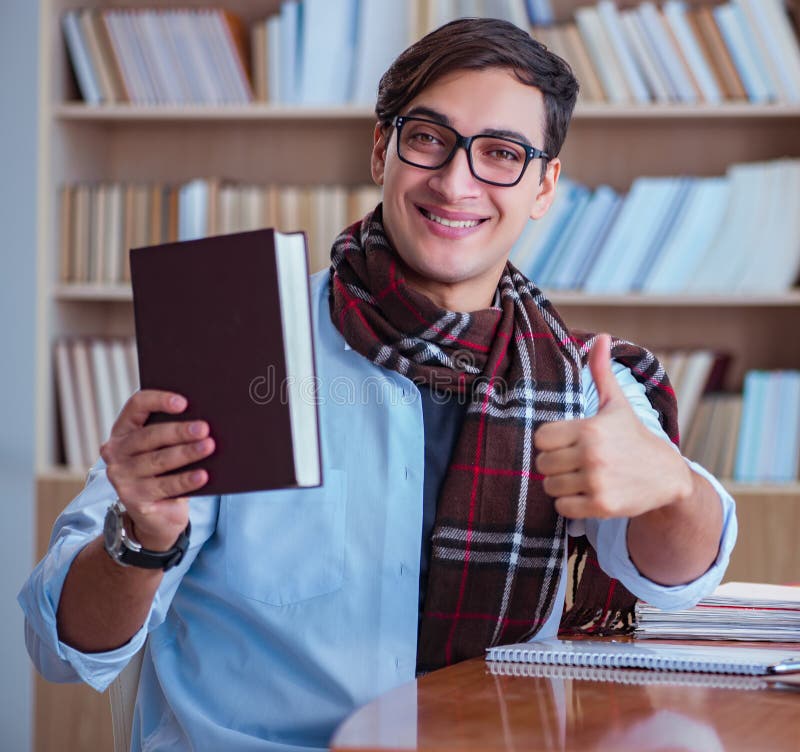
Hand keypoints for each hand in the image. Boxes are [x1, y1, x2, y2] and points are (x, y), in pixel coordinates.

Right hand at [100, 390, 214, 550]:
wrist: (158, 514)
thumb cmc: (166, 471)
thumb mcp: (166, 449)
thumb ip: (174, 434)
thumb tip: (204, 421)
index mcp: (124, 429)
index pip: (137, 405)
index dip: (159, 400)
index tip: (184, 402)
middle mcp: (116, 451)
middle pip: (149, 435)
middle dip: (179, 431)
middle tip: (204, 428)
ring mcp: (121, 476)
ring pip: (158, 461)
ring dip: (186, 453)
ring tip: (209, 447)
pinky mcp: (133, 498)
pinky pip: (164, 486)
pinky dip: (186, 480)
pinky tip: (203, 475)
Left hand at [533, 333, 691, 519]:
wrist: (668, 475)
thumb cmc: (633, 436)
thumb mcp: (617, 404)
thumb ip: (601, 372)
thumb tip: (601, 337)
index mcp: (590, 428)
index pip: (541, 438)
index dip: (550, 441)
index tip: (565, 442)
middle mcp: (592, 455)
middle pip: (543, 464)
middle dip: (554, 464)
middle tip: (573, 461)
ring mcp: (597, 482)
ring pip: (550, 487)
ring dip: (560, 485)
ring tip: (579, 477)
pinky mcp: (602, 506)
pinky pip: (563, 508)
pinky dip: (569, 503)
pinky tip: (585, 493)